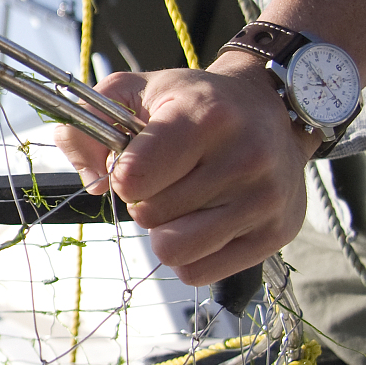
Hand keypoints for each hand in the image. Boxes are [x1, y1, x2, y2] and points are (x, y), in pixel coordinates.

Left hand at [54, 56, 315, 284]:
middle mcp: (244, 158)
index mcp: (205, 116)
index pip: (134, 178)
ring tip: (184, 201)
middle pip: (149, 216)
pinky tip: (204, 221)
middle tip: (169, 177)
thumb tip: (91, 180)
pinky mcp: (277, 234)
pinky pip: (199, 273)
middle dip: (146, 200)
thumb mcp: (137, 91)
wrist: (272, 112)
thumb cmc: (195, 102)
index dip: (122, 175)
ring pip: (174, 251)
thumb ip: (88, 122)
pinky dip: (190, 254)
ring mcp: (264, 200)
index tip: (136, 161)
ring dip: (166, 231)